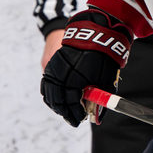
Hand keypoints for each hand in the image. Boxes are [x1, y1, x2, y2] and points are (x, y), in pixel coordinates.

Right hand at [41, 10, 131, 126]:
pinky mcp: (51, 64)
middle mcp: (61, 74)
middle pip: (57, 100)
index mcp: (75, 78)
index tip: (80, 119)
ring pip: (48, 92)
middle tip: (72, 119)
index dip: (75, 113)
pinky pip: (46, 82)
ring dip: (56, 103)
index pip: (71, 103)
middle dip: (64, 112)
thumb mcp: (105, 79)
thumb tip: (98, 117)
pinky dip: (50, 93)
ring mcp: (54, 68)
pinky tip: (57, 98)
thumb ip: (100, 99)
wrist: (94, 32)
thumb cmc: (103, 56)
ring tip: (64, 111)